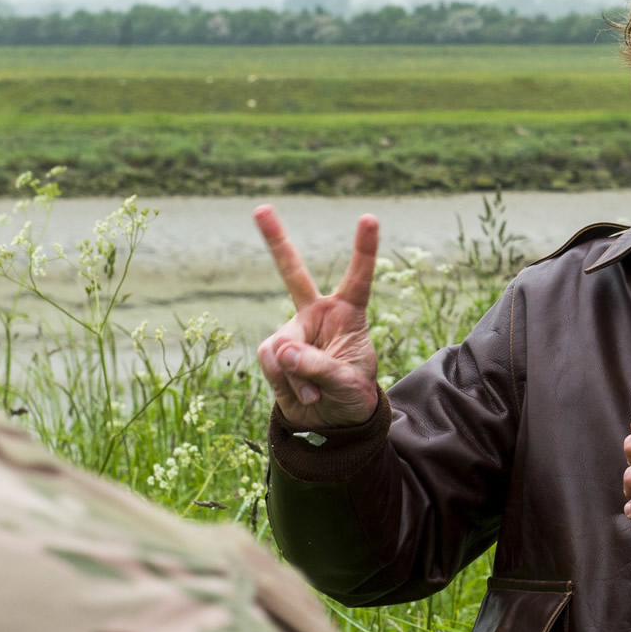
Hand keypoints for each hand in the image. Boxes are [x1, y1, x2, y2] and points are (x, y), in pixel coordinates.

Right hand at [253, 206, 381, 430]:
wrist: (331, 423)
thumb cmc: (352, 396)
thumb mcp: (348, 384)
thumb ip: (319, 367)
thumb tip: (283, 351)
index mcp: (348, 313)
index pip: (358, 278)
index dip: (364, 250)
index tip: (369, 217)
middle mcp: (317, 314)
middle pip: (292, 273)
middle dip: (275, 240)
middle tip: (261, 208)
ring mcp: (293, 332)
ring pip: (283, 344)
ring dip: (298, 374)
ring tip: (317, 392)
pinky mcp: (275, 351)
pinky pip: (271, 361)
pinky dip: (286, 382)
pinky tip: (303, 394)